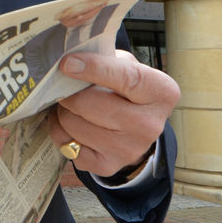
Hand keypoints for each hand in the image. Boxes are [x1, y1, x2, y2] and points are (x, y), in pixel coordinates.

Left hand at [47, 50, 179, 177]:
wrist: (134, 127)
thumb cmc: (126, 88)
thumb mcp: (125, 65)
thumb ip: (105, 57)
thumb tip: (70, 57)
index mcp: (161, 92)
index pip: (127, 78)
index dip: (94, 69)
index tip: (67, 63)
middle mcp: (150, 125)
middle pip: (91, 104)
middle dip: (68, 93)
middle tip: (65, 86)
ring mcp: (130, 149)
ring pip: (74, 124)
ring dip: (62, 111)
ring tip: (70, 105)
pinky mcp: (108, 165)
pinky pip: (67, 145)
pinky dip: (60, 131)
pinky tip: (70, 123)